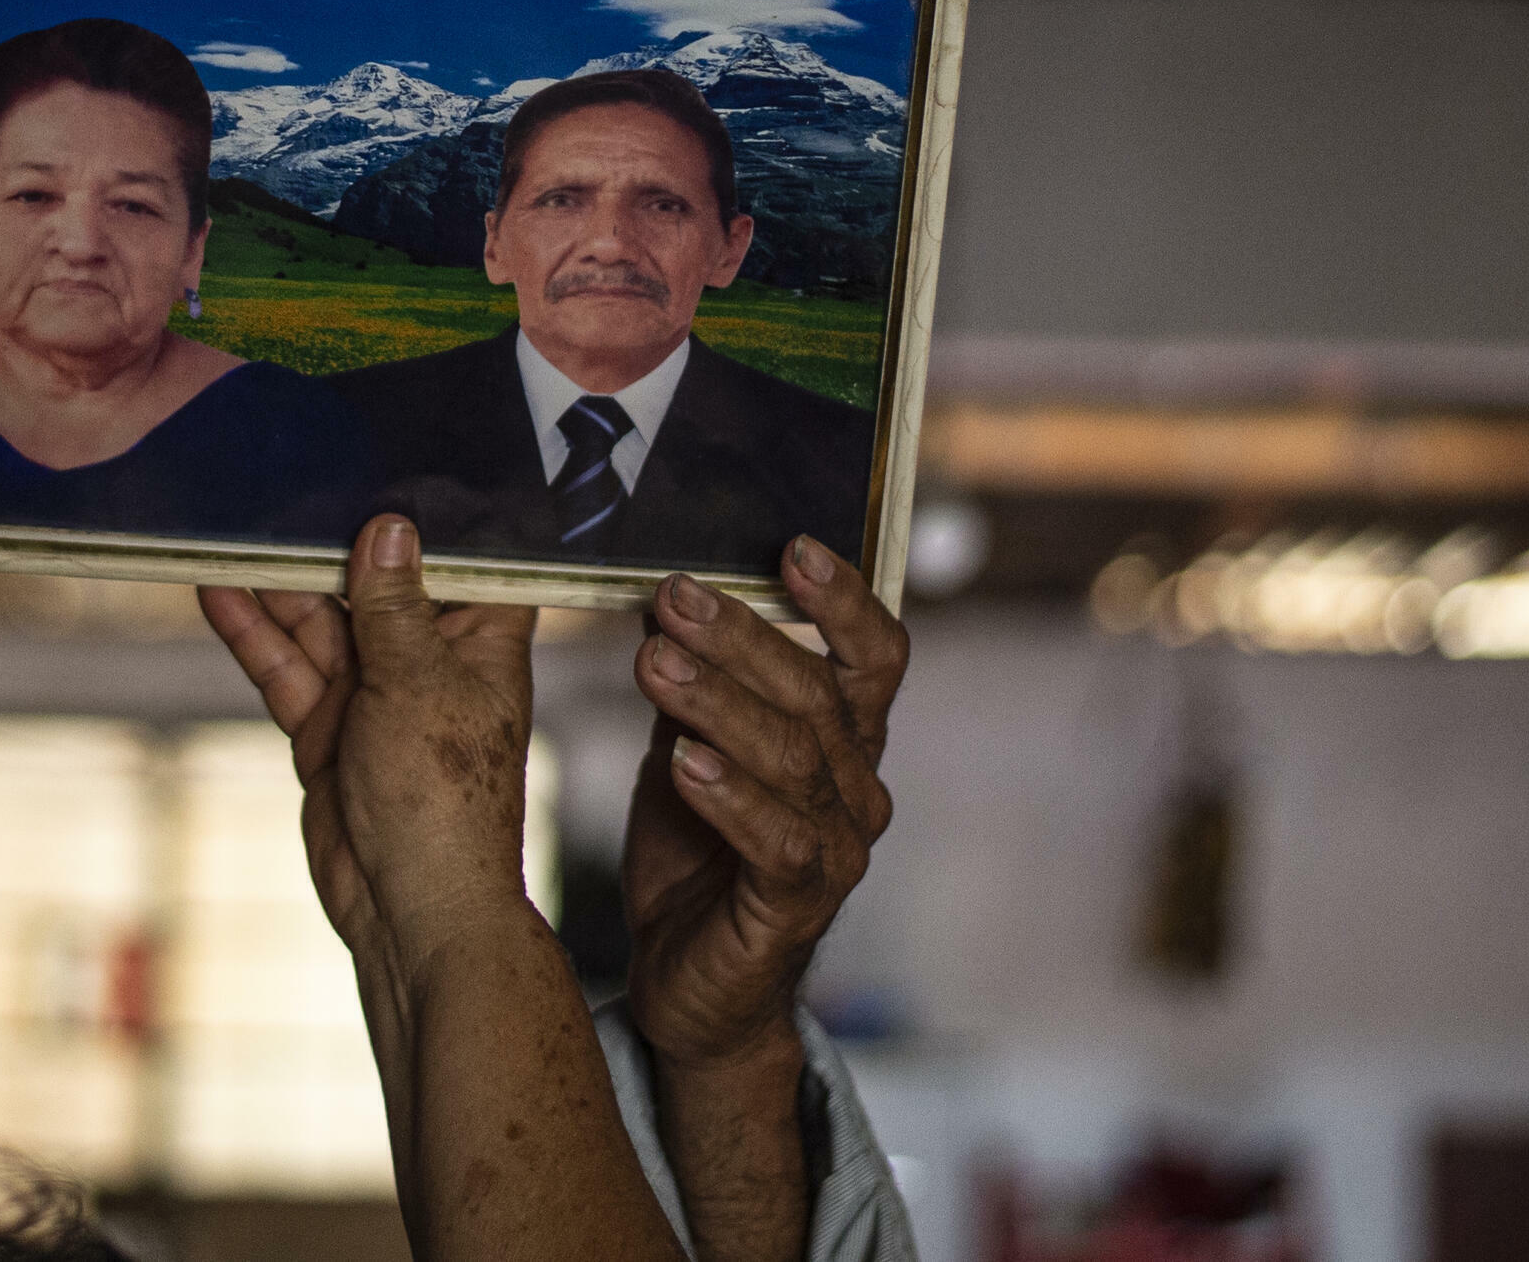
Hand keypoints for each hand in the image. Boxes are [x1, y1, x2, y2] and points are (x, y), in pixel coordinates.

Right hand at [199, 517, 539, 966]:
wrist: (409, 910)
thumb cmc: (445, 800)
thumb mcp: (419, 683)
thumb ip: (392, 605)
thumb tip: (387, 528)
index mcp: (481, 640)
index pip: (461, 557)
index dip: (429, 512)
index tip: (388, 453)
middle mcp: (429, 658)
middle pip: (374, 582)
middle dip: (329, 539)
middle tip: (279, 480)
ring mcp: (373, 693)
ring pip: (319, 621)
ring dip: (277, 581)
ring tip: (229, 526)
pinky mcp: (326, 728)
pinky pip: (285, 668)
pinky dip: (252, 633)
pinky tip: (216, 591)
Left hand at [623, 536, 907, 1070]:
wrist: (690, 983)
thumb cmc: (694, 853)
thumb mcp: (688, 745)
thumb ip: (693, 679)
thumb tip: (662, 592)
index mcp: (844, 742)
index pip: (874, 658)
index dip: (844, 601)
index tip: (793, 546)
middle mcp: (857, 789)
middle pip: (817, 695)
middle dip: (742, 638)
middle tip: (674, 597)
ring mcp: (837, 851)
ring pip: (795, 759)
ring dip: (721, 703)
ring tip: (654, 662)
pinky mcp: (796, 907)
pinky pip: (777, 841)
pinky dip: (731, 797)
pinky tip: (684, 762)